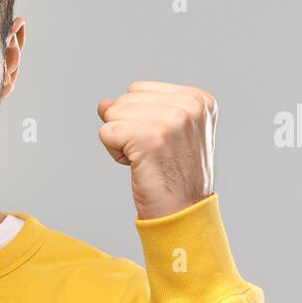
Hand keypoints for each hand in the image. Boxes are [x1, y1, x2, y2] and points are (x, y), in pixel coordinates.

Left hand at [97, 80, 216, 219]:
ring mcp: (172, 120)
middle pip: (124, 99)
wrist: (184, 213)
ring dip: (121, 141)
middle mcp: (189, 105)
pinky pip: (106, 132)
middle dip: (128, 128)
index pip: (138, 89)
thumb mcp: (167, 132)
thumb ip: (139, 109)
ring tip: (147, 160)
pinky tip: (137, 166)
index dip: (139, 119)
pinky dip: (114, 153)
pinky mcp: (150, 137)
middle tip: (154, 155)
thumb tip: (103, 103)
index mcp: (198, 99)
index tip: (162, 143)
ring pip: (112, 113)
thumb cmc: (174, 176)